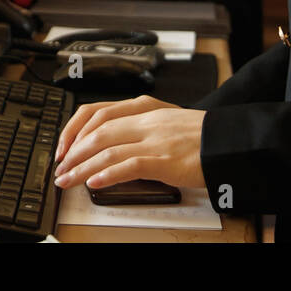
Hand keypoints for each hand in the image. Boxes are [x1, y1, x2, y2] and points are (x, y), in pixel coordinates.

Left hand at [52, 96, 206, 190]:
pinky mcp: (164, 159)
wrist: (229, 140)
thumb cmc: (200, 135)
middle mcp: (145, 120)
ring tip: (68, 181)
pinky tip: (95, 182)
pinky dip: (107, 174)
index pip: (97, 113)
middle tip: (60, 170)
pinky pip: (129, 165)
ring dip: (82, 167)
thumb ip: (140, 128)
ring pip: (107, 150)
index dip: (74, 130)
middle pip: (97, 133)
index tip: (64, 148)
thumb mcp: (165, 121)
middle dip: (73, 153)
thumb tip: (112, 149)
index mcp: (144, 108)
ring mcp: (154, 139)